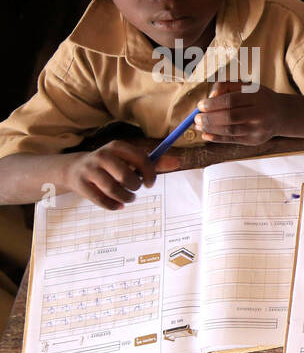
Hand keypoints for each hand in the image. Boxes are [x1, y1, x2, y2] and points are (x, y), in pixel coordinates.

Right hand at [60, 140, 179, 209]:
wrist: (75, 169)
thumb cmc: (112, 166)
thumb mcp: (130, 160)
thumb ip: (154, 162)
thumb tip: (178, 162)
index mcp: (118, 146)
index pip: (141, 159)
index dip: (150, 174)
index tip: (150, 184)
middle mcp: (102, 155)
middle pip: (126, 176)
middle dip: (135, 187)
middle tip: (135, 189)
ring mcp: (89, 170)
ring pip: (114, 190)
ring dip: (126, 198)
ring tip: (128, 198)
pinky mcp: (80, 184)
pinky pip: (102, 201)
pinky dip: (114, 206)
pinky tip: (118, 204)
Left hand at [196, 81, 284, 144]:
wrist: (281, 114)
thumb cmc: (258, 97)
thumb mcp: (246, 86)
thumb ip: (227, 86)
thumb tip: (210, 97)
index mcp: (258, 97)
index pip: (232, 101)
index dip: (213, 104)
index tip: (200, 105)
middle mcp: (260, 114)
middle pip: (231, 117)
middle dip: (210, 118)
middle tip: (196, 118)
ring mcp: (258, 129)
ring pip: (230, 131)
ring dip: (211, 129)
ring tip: (198, 126)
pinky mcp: (255, 140)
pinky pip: (233, 140)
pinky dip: (217, 138)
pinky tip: (206, 135)